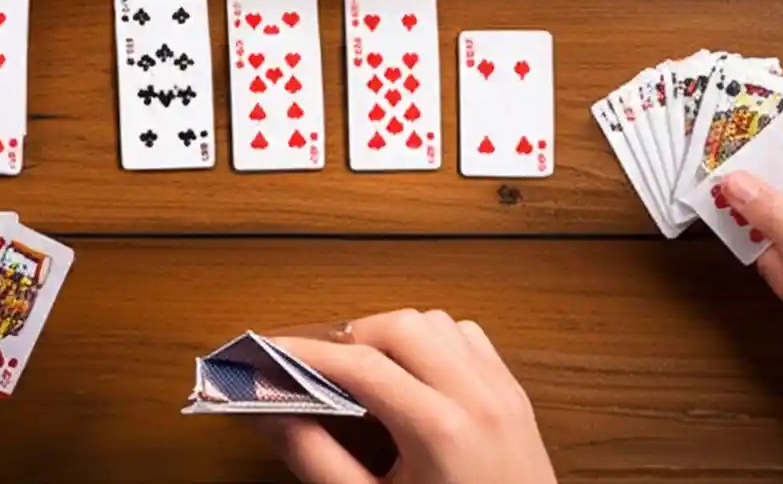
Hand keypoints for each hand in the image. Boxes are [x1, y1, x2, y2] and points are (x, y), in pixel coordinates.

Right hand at [260, 309, 555, 483]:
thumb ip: (316, 459)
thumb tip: (271, 415)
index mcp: (442, 431)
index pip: (360, 365)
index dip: (306, 351)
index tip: (268, 350)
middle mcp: (478, 398)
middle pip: (401, 326)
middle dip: (351, 339)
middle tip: (320, 371)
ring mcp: (502, 392)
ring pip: (437, 322)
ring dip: (395, 336)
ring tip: (366, 374)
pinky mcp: (514, 394)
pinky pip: (468, 338)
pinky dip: (434, 342)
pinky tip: (413, 375)